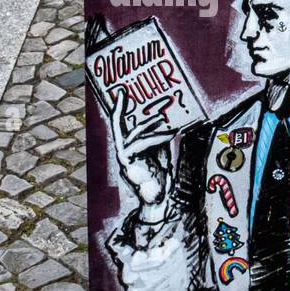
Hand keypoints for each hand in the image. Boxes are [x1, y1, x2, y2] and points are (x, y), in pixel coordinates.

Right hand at [111, 91, 172, 219]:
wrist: (159, 199)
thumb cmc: (161, 178)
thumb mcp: (162, 153)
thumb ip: (160, 139)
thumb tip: (167, 124)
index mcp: (129, 149)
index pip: (121, 126)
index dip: (120, 109)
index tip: (121, 93)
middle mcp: (123, 152)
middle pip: (117, 127)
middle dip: (119, 109)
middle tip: (121, 91)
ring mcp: (123, 159)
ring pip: (134, 136)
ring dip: (154, 131)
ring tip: (172, 131)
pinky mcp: (128, 164)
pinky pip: (140, 145)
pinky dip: (156, 139)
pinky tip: (170, 136)